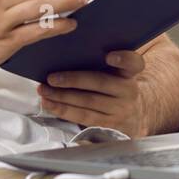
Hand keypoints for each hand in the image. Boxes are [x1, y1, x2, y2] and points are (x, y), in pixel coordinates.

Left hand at [37, 49, 153, 137]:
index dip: (123, 59)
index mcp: (130, 72)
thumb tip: (66, 54)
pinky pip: (83, 117)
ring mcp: (120, 109)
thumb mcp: (116, 73)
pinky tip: (49, 104)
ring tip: (44, 91)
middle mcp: (128, 90)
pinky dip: (64, 110)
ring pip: (89, 102)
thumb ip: (99, 62)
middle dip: (73, 80)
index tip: (109, 56)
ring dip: (62, 97)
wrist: (131, 115)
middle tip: (51, 78)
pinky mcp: (108, 125)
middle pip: (100, 83)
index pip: (133, 63)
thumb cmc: (113, 86)